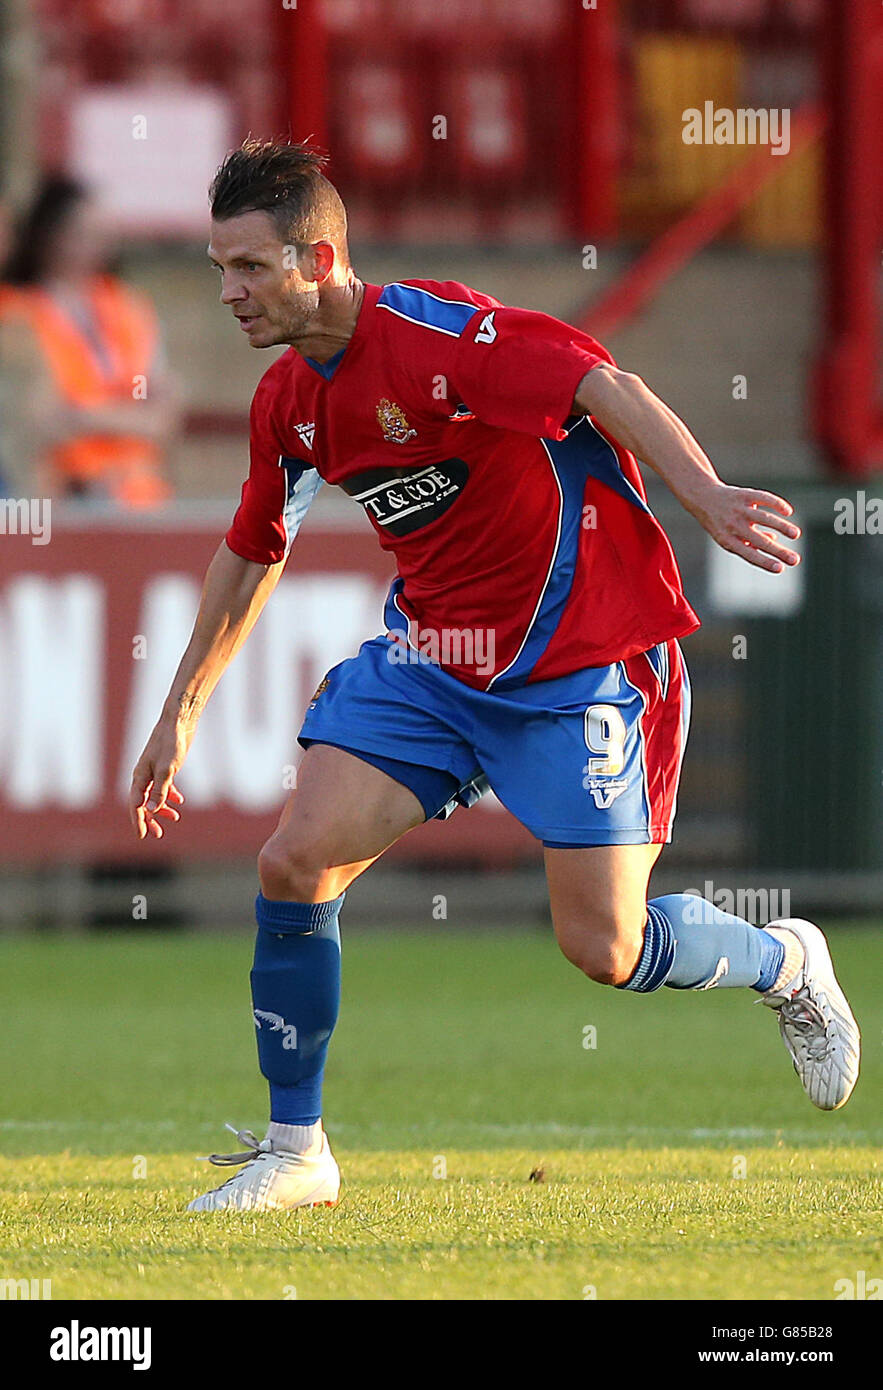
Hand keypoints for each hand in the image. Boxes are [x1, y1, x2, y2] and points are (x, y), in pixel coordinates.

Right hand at [129, 720, 188, 840]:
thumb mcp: (167, 769)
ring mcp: (153, 771)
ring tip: (174, 818)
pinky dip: (169, 795)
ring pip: (153, 796)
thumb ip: (160, 790)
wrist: (177, 723)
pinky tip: (179, 800)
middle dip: (149, 819)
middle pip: (143, 803)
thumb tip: (151, 810)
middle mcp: (143, 776)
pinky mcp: (163, 767)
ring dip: (161, 808)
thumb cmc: (171, 744)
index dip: (138, 821)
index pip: (136, 805)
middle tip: (158, 834)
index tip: (143, 836)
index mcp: (139, 777)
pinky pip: (162, 786)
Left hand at [688, 482, 800, 572]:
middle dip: (778, 551)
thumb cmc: (720, 522)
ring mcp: (739, 509)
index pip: (748, 554)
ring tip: (796, 535)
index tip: (780, 568)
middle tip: (796, 560)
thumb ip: (748, 542)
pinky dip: (777, 504)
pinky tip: (788, 512)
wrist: (703, 497)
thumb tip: (774, 541)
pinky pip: (764, 498)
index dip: (764, 562)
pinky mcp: (744, 495)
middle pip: (759, 540)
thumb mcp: (727, 536)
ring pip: (764, 518)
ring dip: (781, 527)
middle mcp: (733, 525)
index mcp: (728, 540)